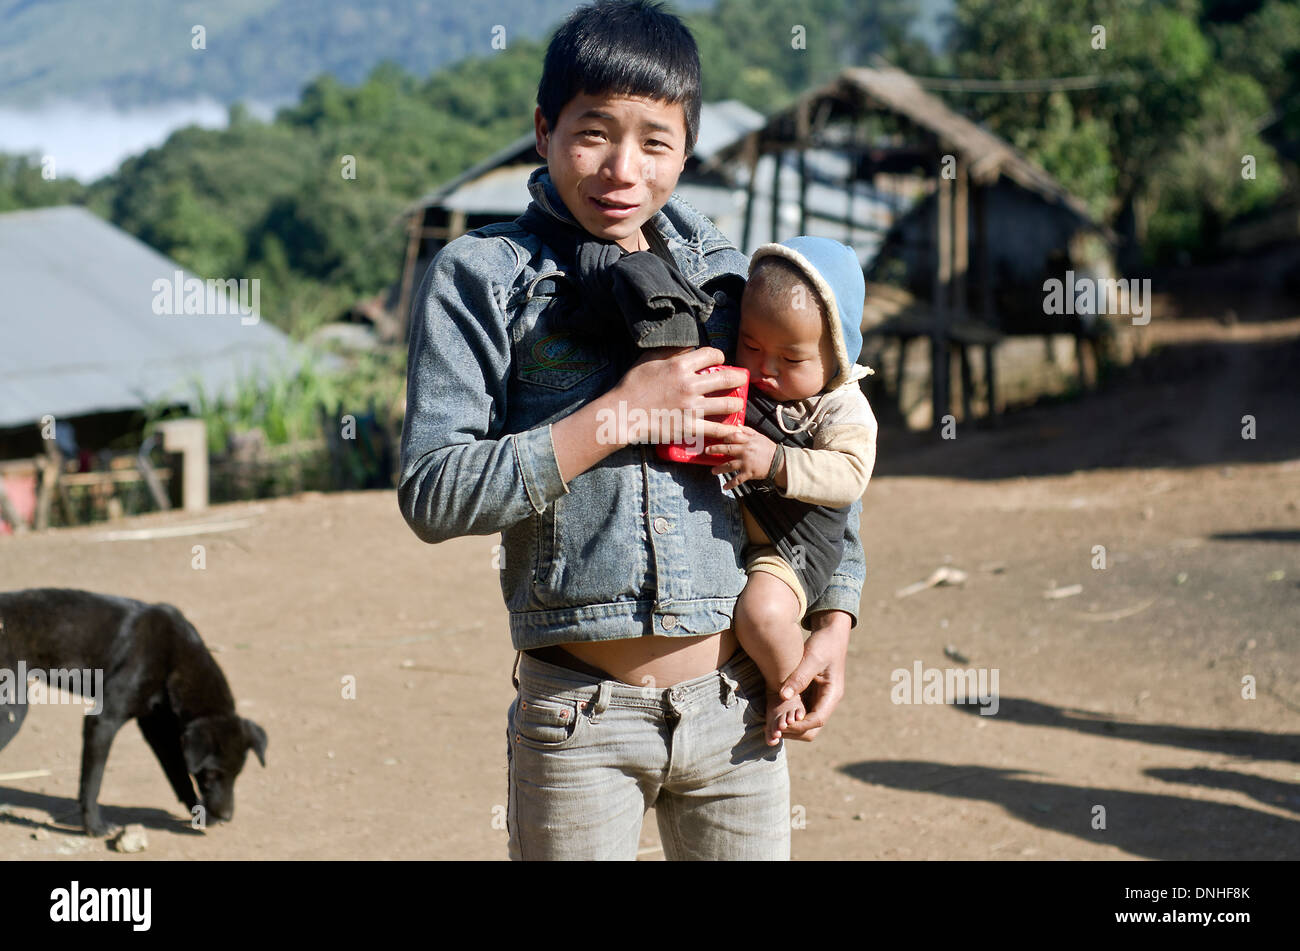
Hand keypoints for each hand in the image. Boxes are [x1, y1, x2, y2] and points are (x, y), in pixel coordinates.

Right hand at [612, 347, 746, 446]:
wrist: (623, 414)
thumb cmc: (632, 386)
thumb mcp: (648, 360)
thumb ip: (669, 351)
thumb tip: (686, 346)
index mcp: (680, 366)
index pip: (712, 355)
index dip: (719, 357)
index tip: (720, 361)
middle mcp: (690, 385)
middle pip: (726, 378)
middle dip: (738, 378)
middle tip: (742, 379)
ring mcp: (692, 407)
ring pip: (727, 404)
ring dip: (737, 403)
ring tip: (739, 403)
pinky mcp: (690, 427)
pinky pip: (716, 429)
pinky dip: (729, 430)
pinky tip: (737, 429)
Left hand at [708, 426, 776, 489]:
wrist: (779, 462)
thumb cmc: (769, 448)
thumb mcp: (760, 436)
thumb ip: (748, 431)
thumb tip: (737, 427)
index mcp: (748, 441)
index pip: (733, 436)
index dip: (724, 437)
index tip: (717, 438)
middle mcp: (746, 451)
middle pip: (728, 449)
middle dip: (716, 449)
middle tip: (707, 451)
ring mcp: (747, 462)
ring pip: (730, 465)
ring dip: (720, 468)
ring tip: (713, 471)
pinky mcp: (749, 473)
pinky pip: (738, 479)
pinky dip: (731, 484)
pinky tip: (724, 487)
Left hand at [775, 610, 849, 741]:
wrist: (830, 633)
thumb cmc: (824, 643)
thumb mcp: (812, 658)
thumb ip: (799, 677)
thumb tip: (783, 696)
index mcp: (832, 695)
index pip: (817, 720)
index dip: (799, 726)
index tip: (781, 725)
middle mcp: (827, 701)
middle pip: (812, 728)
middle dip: (794, 731)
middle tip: (773, 729)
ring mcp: (820, 699)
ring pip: (805, 723)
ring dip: (790, 725)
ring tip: (770, 725)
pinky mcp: (811, 694)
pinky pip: (800, 712)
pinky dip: (789, 716)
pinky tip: (774, 713)